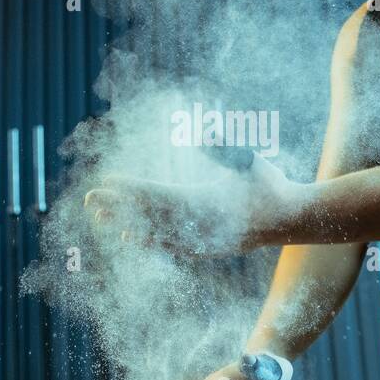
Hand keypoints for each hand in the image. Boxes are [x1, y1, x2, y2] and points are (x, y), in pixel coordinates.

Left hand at [83, 152, 296, 255]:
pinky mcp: (205, 248)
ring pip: (153, 233)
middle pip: (148, 215)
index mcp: (203, 201)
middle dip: (118, 206)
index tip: (109, 181)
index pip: (158, 193)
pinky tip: (129, 239)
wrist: (290, 219)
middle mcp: (197, 225)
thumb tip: (205, 131)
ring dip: (125, 223)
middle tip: (89, 200)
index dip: (131, 188)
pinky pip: (167, 246)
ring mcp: (200, 240)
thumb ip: (223, 148)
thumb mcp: (246, 159)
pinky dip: (147, 241)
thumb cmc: (270, 184)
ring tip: (99, 219)